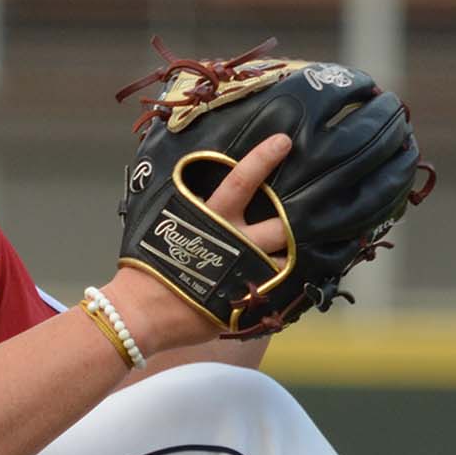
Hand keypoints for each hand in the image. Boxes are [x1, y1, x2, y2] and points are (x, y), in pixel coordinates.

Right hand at [103, 133, 292, 355]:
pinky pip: (277, 290)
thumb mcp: (161, 223)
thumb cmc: (145, 266)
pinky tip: (289, 283)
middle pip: (278, 224)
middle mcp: (234, 241)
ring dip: (293, 255)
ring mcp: (244, 272)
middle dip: (295, 217)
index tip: (283, 142)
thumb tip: (188, 189)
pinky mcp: (246, 299)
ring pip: (285, 258)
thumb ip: (182, 207)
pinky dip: (284, 285)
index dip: (262, 159)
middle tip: (314, 205)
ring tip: (302, 251)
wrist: (141, 312)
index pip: (240, 180)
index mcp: (210, 217)